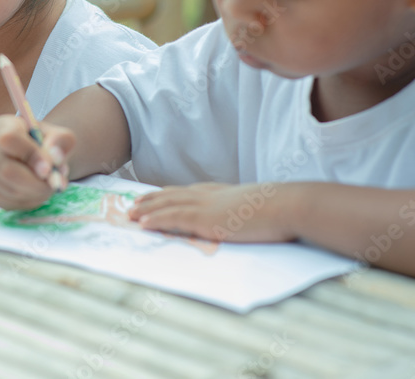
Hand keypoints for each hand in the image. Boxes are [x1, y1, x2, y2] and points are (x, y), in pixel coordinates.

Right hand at [0, 114, 71, 209]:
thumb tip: (54, 157)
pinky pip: (10, 203)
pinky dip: (30, 201)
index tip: (49, 168)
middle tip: (54, 182)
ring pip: (10, 189)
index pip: (9, 139)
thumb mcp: (58, 135)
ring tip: (48, 184)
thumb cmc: (46, 143)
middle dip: (36, 182)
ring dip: (36, 192)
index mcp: (1, 126)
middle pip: (6, 170)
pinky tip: (37, 190)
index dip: (30, 155)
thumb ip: (60, 141)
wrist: (38, 158)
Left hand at [128, 182, 295, 242]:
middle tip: (134, 204)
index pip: (187, 191)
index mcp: (219, 192)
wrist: (284, 205)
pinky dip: (155, 219)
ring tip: (130, 214)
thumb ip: (241, 210)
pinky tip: (142, 223)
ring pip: (167, 205)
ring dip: (146, 209)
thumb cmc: (277, 208)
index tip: (154, 196)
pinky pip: (172, 218)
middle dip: (151, 200)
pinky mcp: (205, 219)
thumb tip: (242, 218)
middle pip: (172, 195)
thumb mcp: (254, 206)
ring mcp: (205, 205)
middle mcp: (208, 195)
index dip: (167, 194)